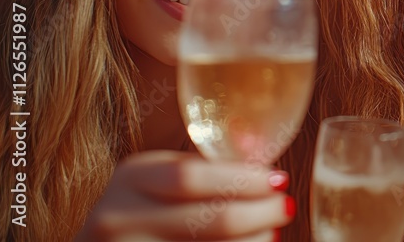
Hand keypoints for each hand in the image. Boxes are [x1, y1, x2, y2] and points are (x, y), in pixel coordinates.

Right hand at [75, 151, 293, 240]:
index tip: (278, 179)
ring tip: (272, 232)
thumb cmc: (139, 212)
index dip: (242, 180)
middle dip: (258, 213)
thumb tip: (267, 169)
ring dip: (253, 241)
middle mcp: (118, 216)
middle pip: (207, 219)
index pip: (191, 176)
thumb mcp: (155, 181)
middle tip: (284, 207)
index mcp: (131, 177)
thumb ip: (200, 172)